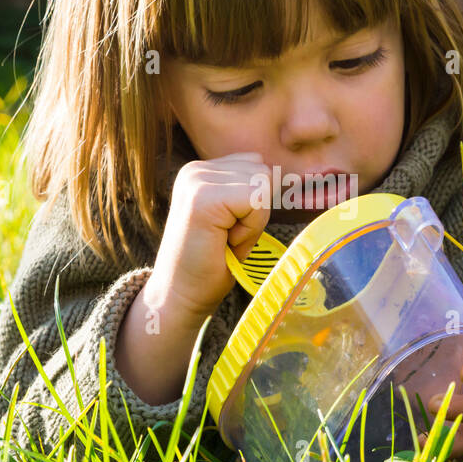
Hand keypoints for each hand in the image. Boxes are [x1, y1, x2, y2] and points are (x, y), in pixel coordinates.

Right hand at [146, 151, 271, 322]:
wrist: (181, 296)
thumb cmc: (212, 263)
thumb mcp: (234, 217)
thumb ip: (250, 191)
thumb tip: (281, 173)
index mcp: (202, 171)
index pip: (258, 165)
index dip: (256, 204)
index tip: (228, 230)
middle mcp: (196, 170)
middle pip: (264, 173)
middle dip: (257, 212)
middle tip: (227, 238)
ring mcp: (196, 181)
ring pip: (262, 186)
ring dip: (253, 221)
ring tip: (224, 240)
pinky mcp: (202, 197)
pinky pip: (256, 200)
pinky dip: (250, 228)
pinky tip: (225, 243)